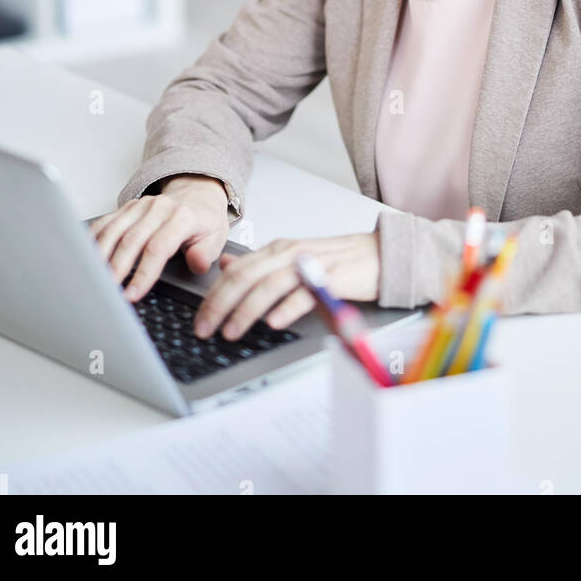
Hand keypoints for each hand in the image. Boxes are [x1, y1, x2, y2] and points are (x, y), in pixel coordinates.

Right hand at [88, 175, 230, 300]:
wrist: (197, 194)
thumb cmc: (204, 221)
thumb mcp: (216, 237)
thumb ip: (206, 252)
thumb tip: (197, 263)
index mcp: (182, 216)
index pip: (159, 247)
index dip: (144, 273)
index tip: (132, 294)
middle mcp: (159, 208)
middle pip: (132, 240)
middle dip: (117, 269)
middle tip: (107, 292)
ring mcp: (140, 206)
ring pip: (114, 231)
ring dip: (101, 256)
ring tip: (92, 279)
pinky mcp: (127, 207)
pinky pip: (105, 223)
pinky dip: (93, 240)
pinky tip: (85, 257)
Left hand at [193, 232, 380, 339]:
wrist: (380, 255)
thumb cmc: (337, 261)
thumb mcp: (292, 258)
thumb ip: (260, 263)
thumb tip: (226, 266)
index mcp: (277, 250)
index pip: (236, 271)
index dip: (214, 295)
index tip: (200, 319)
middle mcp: (289, 253)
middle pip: (246, 277)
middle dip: (220, 304)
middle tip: (205, 329)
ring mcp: (310, 263)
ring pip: (269, 285)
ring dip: (246, 310)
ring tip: (231, 331)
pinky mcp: (332, 277)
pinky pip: (305, 292)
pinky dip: (287, 308)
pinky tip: (274, 322)